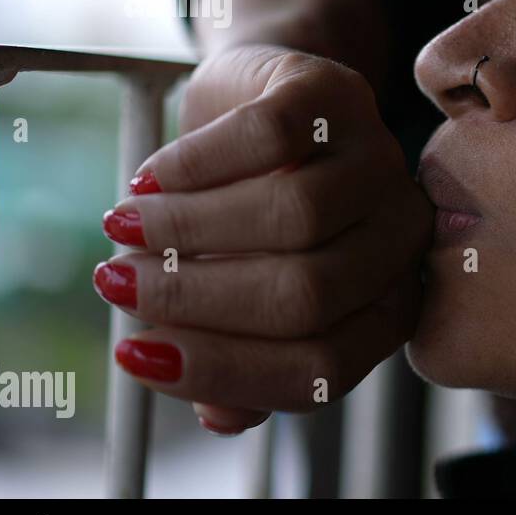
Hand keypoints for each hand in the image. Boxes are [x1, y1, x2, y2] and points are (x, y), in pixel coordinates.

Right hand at [93, 45, 432, 433]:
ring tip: (122, 230)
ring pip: (295, 217)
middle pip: (308, 295)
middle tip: (115, 286)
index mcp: (388, 302)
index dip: (224, 369)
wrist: (262, 100)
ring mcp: (380, 160)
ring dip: (190, 229)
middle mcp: (401, 235)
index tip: (135, 356)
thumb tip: (223, 419)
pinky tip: (148, 179)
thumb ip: (239, 359)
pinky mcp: (340, 95)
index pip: (322, 366)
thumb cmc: (250, 211)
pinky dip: (196, 164)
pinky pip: (269, 136)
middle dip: (198, 300)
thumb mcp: (242, 289)